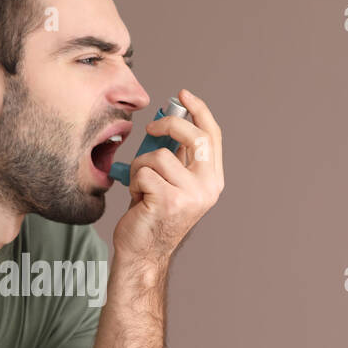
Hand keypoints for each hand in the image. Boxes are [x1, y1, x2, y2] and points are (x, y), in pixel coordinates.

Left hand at [112, 88, 223, 263]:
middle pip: (194, 136)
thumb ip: (177, 156)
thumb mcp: (171, 182)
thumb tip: (168, 120)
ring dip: (141, 167)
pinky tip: (137, 199)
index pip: (212, 136)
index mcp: (213, 181)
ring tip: (142, 187)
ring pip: (159, 156)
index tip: (183, 94)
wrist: (142, 253)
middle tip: (151, 125)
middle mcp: (208, 188)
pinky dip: (134, 181)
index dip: (199, 111)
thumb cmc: (152, 216)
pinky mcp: (168, 200)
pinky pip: (144, 171)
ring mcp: (190, 195)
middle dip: (169, 123)